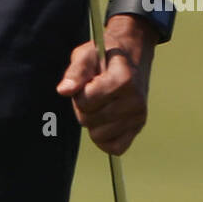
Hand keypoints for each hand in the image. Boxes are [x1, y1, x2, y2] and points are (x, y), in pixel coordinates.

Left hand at [56, 18, 156, 154]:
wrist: (131, 54)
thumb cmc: (103, 54)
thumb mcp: (86, 54)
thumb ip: (75, 72)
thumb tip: (63, 91)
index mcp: (124, 80)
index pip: (85, 101)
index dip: (79, 91)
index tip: (89, 80)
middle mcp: (136, 101)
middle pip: (88, 120)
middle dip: (83, 106)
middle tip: (94, 90)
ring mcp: (139, 117)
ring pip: (98, 136)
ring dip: (93, 121)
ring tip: (102, 101)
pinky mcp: (138, 128)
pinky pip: (113, 147)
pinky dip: (104, 138)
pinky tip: (106, 119)